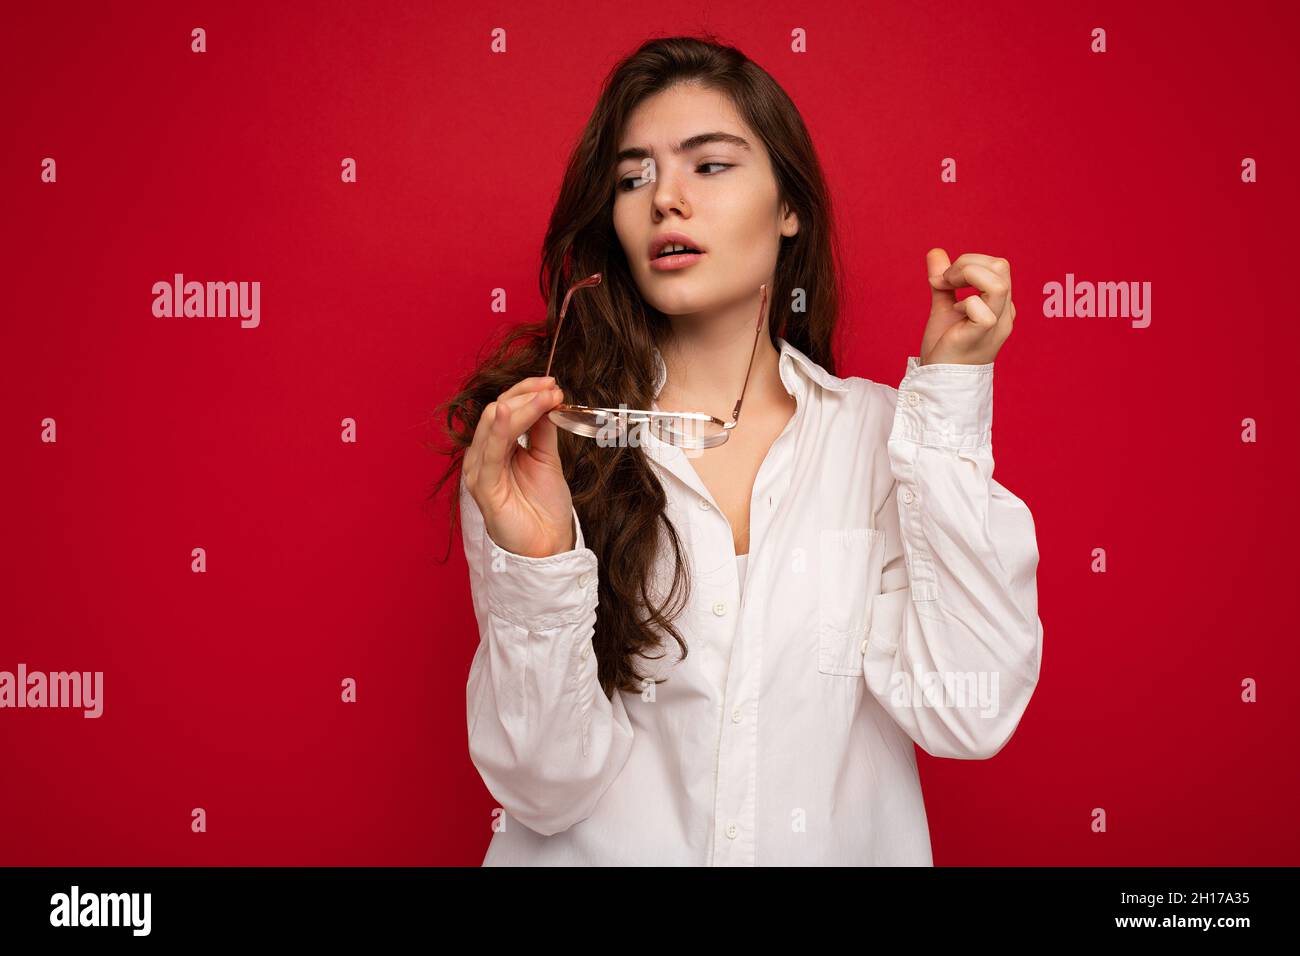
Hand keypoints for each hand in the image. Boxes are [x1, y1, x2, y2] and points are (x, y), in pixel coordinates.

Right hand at [462, 376, 575, 557]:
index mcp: (496, 448)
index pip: (505, 408)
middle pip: (498, 411)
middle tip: (554, 389)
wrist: (547, 545)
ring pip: (494, 425)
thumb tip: (548, 399)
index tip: (553, 383)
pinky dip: (499, 429)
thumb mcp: (547, 459)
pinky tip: (510, 412)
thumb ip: (543, 430)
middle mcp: (483, 456)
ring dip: (523, 406)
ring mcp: (480, 470)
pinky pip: (489, 452)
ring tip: (547, 396)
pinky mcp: (484, 486)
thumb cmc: (543, 507)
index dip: (527, 391)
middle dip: (527, 395)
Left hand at [920, 248, 1016, 365]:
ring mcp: (996, 325)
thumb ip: (943, 281)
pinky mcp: (981, 336)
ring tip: (945, 289)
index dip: (968, 263)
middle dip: (967, 263)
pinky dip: (964, 303)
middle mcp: (1004, 313)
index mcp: (999, 304)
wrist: (939, 381)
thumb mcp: (944, 307)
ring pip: (998, 283)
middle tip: (943, 281)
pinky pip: (981, 309)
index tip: (941, 279)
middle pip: (1001, 266)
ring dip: (965, 276)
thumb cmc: (946, 348)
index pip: (997, 265)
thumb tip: (936, 252)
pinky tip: (954, 313)